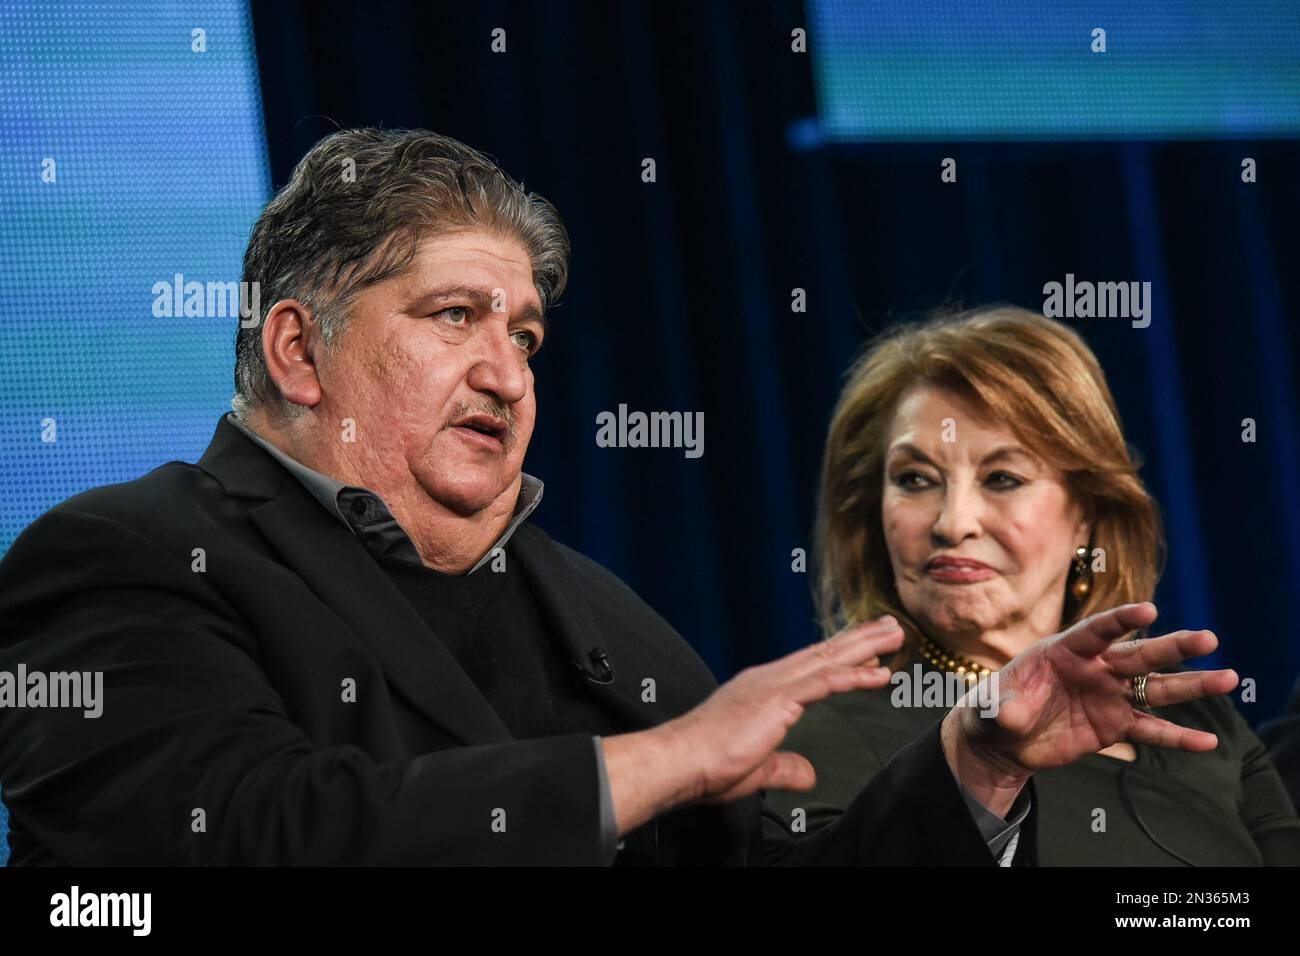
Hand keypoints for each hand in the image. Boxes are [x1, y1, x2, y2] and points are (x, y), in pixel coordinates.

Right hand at [603, 616, 902, 833]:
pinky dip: (856, 676)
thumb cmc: (706, 765)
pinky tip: (881, 674)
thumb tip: (808, 773)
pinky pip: (826, 682)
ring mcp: (774, 685)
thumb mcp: (757, 768)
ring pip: (829, 659)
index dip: (840, 656)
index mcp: (761, 689)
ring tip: (895, 635)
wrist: (679, 760)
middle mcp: (769, 679)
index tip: (867, 650)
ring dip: (866, 646)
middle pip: (824, 653)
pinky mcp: (779, 699)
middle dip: (859, 639)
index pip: (808, 667)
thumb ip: (784, 766)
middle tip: (889, 627)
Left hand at [942, 602, 1237, 813]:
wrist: (1003, 740)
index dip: (1121, 621)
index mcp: (1064, 650)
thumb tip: (1008, 714)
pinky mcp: (1113, 726)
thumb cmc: (994, 710)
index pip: (1097, 631)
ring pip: (1156, 689)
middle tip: (1208, 638)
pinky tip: (1207, 741)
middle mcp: (1094, 669)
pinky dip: (1177, 736)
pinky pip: (1150, 730)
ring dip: (1191, 686)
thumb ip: (1002, 706)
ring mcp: (1109, 696)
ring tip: (1228, 679)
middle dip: (1173, 646)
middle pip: (1139, 655)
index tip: (1149, 610)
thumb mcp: (991, 706)